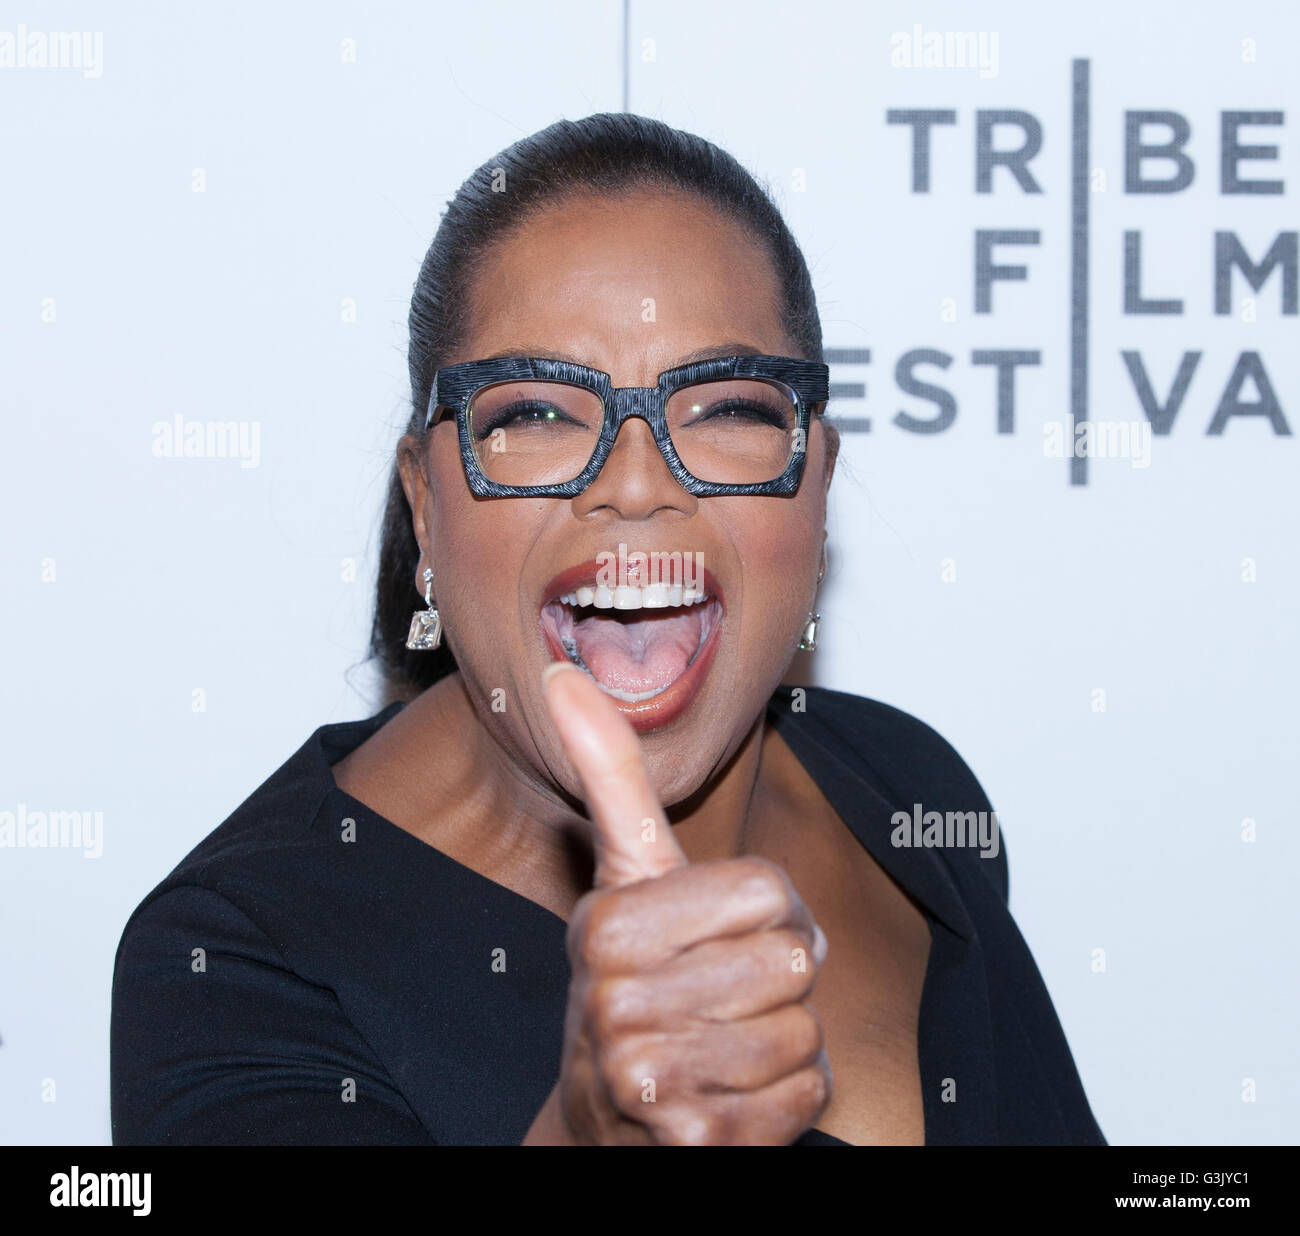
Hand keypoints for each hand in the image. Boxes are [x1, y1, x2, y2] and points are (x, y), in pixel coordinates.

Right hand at [537, 661, 830, 1145]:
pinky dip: (789, 1099)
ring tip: (724, 1043)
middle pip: (792, 964)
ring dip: (784, 1042)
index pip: (769, 892)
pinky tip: (733, 1094)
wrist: (605, 1117)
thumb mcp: (625, 874)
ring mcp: (650, 1083)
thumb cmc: (635, 977)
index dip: (768, 910)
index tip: (723, 930)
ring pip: (803, 1035)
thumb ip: (608, 772)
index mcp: (607, 926)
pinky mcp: (694, 1146)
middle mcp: (615, 1006)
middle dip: (780, 979)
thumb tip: (560, 672)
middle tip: (728, 992)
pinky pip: (807, 1098)